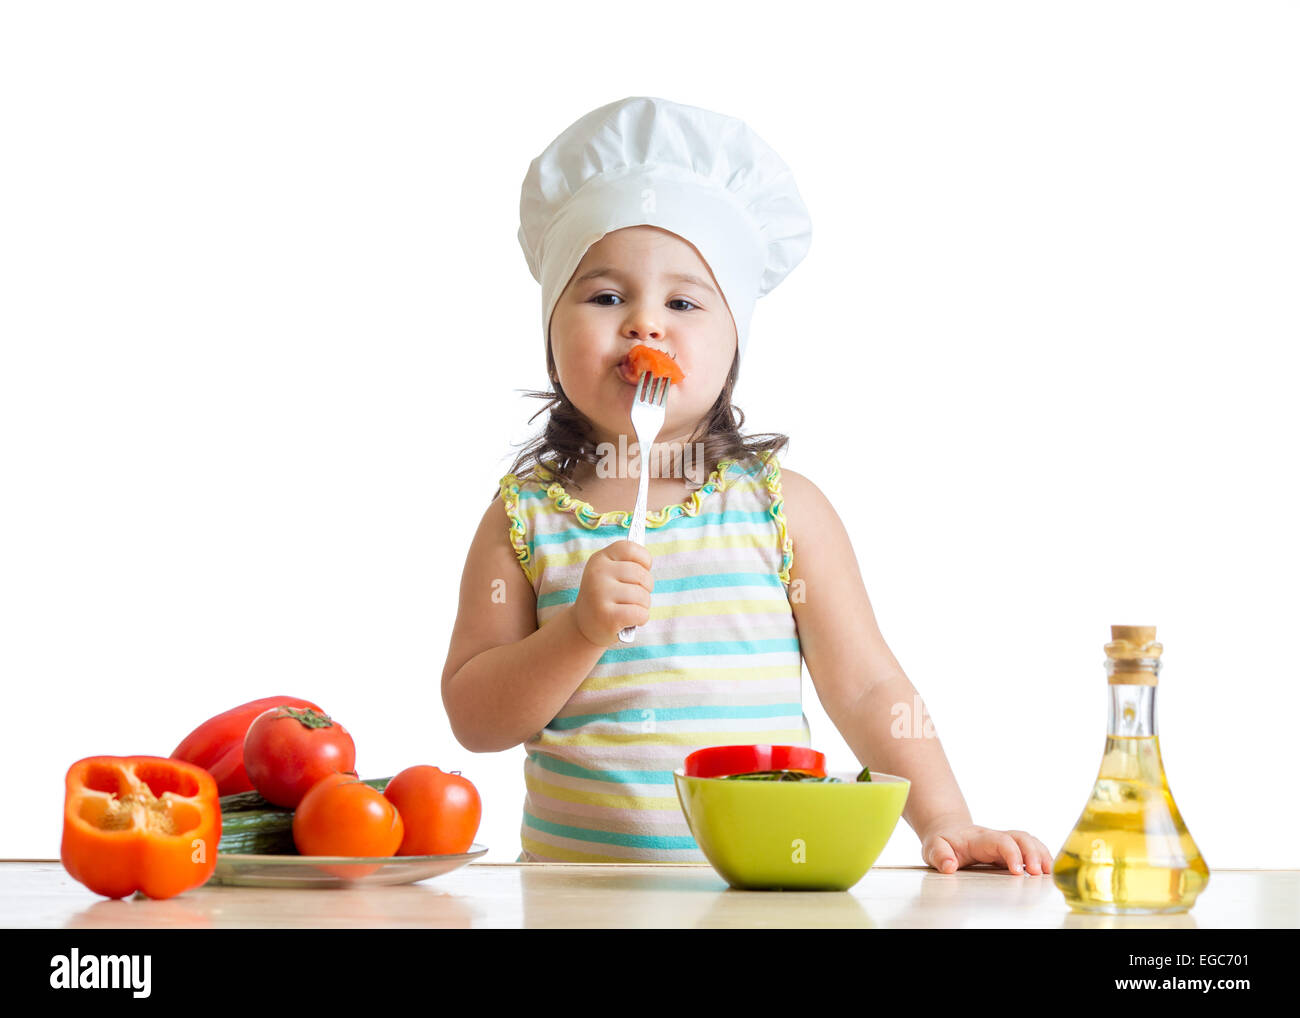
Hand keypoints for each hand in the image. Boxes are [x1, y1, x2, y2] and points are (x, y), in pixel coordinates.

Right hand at [571, 540, 653, 646]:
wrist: (583, 626)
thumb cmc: (605, 597)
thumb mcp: (609, 574)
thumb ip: (627, 563)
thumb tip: (647, 563)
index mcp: (599, 559)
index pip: (630, 549)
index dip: (644, 560)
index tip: (640, 571)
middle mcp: (597, 574)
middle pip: (641, 575)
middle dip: (646, 588)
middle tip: (634, 596)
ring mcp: (600, 595)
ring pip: (643, 596)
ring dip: (643, 606)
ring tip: (628, 609)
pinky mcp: (607, 617)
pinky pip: (641, 613)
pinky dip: (641, 619)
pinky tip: (628, 620)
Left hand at [921, 818, 1053, 874]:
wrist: (948, 831)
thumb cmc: (942, 842)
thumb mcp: (933, 847)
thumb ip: (939, 855)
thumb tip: (949, 866)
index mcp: (978, 838)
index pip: (1000, 840)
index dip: (1011, 853)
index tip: (1018, 871)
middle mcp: (995, 837)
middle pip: (1020, 837)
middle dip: (1032, 853)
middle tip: (1038, 873)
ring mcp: (1004, 841)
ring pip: (1028, 840)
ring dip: (1041, 854)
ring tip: (1048, 873)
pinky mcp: (1010, 848)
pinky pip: (1030, 847)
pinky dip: (1041, 856)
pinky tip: (1048, 870)